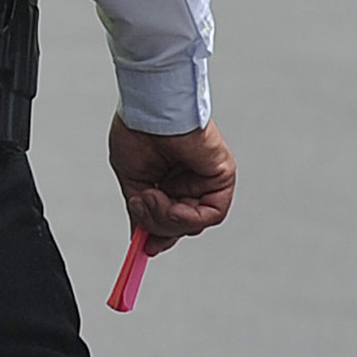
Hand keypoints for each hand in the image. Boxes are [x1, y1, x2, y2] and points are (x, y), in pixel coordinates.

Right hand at [108, 116, 234, 252]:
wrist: (148, 109)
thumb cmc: (137, 132)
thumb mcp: (134, 182)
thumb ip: (143, 212)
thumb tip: (143, 240)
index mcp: (172, 178)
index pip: (174, 217)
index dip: (160, 234)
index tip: (145, 248)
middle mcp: (192, 180)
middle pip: (184, 225)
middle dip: (160, 226)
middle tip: (141, 213)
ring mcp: (207, 179)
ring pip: (195, 223)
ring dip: (168, 219)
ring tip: (149, 197)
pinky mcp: (222, 175)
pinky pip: (210, 214)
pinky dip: (185, 214)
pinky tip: (165, 197)